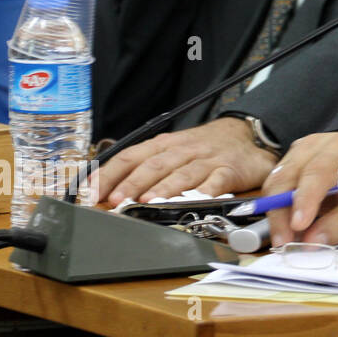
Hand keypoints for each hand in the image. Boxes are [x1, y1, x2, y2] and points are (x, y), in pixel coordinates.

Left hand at [92, 116, 279, 206]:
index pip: (130, 156)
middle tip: (116, 201)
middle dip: (132, 184)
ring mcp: (207, 160)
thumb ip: (145, 167)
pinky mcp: (229, 170)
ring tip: (148, 202)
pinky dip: (206, 191)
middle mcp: (183, 150)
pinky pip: (217, 181)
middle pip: (154, 165)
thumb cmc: (202, 148)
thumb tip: (106, 189)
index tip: (92, 192)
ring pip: (183, 173)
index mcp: (164, 145)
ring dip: (164, 188)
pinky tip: (195, 201)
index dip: (110, 174)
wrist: (245, 134)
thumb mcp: (172, 150)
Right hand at [263, 133, 337, 247]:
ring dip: (276, 213)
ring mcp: (302, 149)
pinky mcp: (293, 159)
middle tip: (284, 244)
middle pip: (288, 176)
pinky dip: (278, 207)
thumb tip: (310, 242)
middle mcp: (319, 144)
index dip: (305, 199)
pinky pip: (277, 184)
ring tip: (287, 239)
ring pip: (276, 181)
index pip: (318, 171)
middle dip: (281, 214)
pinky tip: (290, 226)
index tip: (298, 226)